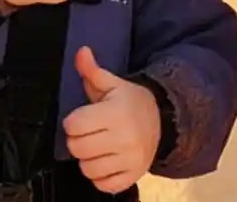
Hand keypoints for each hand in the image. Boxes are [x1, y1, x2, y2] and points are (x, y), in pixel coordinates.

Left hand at [63, 46, 160, 193]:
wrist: (163, 121)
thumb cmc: (130, 102)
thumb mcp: (112, 84)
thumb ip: (92, 70)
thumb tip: (81, 51)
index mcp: (116, 112)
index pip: (73, 125)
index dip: (73, 121)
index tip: (83, 118)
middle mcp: (125, 138)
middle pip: (77, 148)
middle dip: (78, 140)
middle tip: (89, 133)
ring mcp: (130, 160)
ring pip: (87, 169)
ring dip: (88, 159)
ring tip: (97, 147)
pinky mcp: (133, 177)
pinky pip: (102, 185)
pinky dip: (100, 176)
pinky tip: (106, 161)